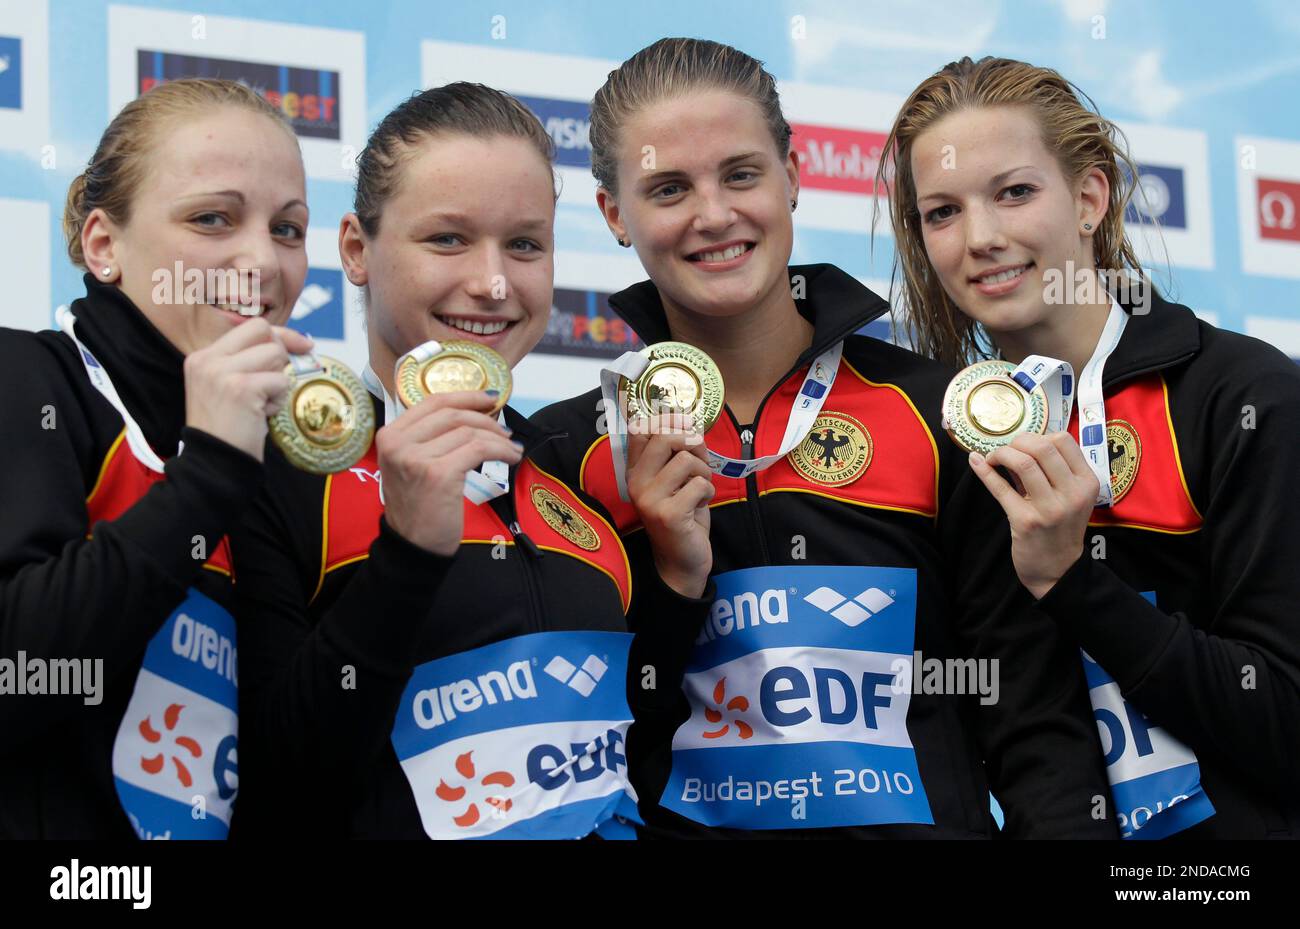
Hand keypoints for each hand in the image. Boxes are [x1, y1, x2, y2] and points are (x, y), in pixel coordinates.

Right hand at [183, 319, 313, 461]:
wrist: (214, 462)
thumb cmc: (228, 429)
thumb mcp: (229, 387)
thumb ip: (248, 362)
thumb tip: (294, 342)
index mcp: (203, 357)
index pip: (250, 327)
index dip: (280, 335)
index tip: (302, 345)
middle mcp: (208, 359)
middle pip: (264, 331)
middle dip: (283, 352)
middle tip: (281, 377)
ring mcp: (222, 371)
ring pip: (275, 354)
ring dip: (278, 381)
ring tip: (261, 403)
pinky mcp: (241, 387)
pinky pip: (280, 381)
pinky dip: (278, 400)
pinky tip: (260, 415)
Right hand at [377, 390, 522, 555]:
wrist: (413, 545)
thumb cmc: (418, 506)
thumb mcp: (412, 465)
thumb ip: (430, 438)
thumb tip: (473, 413)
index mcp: (390, 435)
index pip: (432, 402)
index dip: (465, 396)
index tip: (489, 398)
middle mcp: (398, 443)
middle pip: (452, 414)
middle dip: (485, 418)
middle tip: (505, 431)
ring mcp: (416, 458)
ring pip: (469, 432)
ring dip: (498, 438)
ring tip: (511, 448)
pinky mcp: (438, 474)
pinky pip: (479, 450)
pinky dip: (501, 451)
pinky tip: (511, 457)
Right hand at [626, 413, 713, 598]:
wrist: (681, 560)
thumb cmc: (683, 515)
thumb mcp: (677, 480)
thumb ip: (679, 453)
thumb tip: (691, 422)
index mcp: (636, 471)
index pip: (641, 429)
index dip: (667, 419)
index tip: (686, 422)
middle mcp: (636, 483)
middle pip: (664, 437)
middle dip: (692, 443)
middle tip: (700, 460)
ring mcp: (649, 499)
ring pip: (685, 460)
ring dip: (703, 472)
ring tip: (699, 489)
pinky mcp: (668, 514)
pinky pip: (698, 484)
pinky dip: (707, 492)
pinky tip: (700, 506)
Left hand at [968, 432, 1099, 598]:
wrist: (1057, 569)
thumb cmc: (1059, 527)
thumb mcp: (1066, 496)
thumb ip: (1048, 470)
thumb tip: (1015, 443)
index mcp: (1086, 481)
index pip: (1063, 440)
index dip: (1038, 435)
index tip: (1023, 446)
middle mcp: (1073, 493)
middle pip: (1042, 446)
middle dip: (1017, 442)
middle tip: (1005, 451)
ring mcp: (1051, 508)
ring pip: (1023, 462)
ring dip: (1000, 454)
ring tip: (992, 460)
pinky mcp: (1026, 521)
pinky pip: (1001, 487)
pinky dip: (985, 472)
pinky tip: (976, 463)